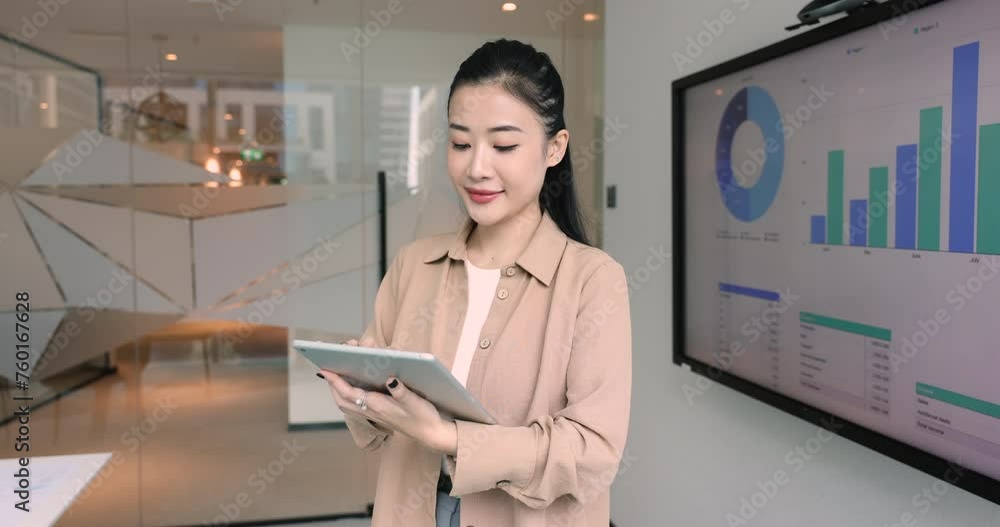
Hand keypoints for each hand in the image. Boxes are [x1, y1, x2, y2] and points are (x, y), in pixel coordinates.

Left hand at [317, 339, 457, 454]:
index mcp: (378, 406)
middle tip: (328, 367)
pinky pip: (356, 403)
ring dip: (339, 388)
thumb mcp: (415, 402)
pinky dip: (349, 392)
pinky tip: (353, 381)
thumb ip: (402, 391)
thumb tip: (391, 379)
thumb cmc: (422, 416)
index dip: (336, 382)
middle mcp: (372, 410)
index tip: (325, 370)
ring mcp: (374, 413)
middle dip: (333, 384)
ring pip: (347, 402)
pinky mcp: (378, 412)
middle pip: (342, 399)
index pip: (350, 394)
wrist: (429, 433)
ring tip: (338, 372)